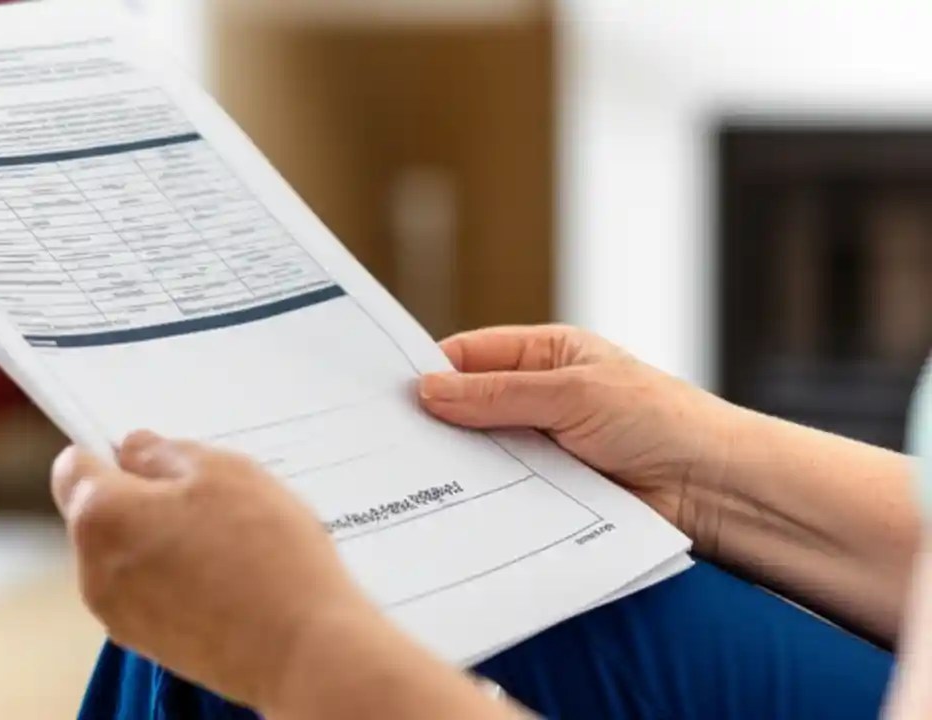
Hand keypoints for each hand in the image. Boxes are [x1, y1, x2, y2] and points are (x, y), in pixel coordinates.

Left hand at [50, 431, 372, 709]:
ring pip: (129, 555)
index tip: (145, 452)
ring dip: (163, 540)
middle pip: (102, 514)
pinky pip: (151, 593)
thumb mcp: (223, 472)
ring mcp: (121, 615)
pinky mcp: (152, 644)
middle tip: (207, 496)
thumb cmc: (265, 554)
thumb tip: (133, 451)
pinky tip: (228, 577)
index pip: (73, 467)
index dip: (107, 451)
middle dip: (143, 498)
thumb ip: (164, 453)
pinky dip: (178, 579)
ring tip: (227, 541)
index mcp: (101, 517)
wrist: (303, 650)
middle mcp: (94, 571)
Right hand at [418, 325, 740, 546]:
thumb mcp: (571, 392)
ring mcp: (543, 450)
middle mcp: (540, 400)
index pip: (471, 356)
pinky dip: (481, 500)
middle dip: (436, 420)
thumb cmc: (661, 420)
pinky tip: (453, 506)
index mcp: (547, 357)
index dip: (431, 370)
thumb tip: (430, 390)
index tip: (389, 392)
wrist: (713, 490)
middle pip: (469, 407)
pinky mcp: (550, 495)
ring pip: (481, 454)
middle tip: (390, 439)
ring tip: (412, 475)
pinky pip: (503, 496)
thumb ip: (498, 394)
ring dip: (457, 464)